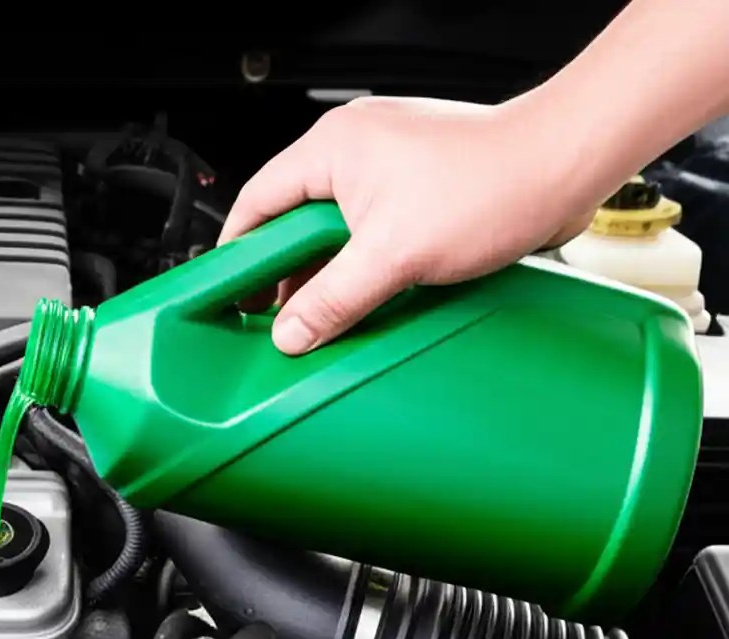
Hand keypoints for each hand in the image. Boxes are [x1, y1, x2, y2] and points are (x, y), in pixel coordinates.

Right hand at [217, 96, 597, 354]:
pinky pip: (371, 227)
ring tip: (324, 312)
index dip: (239, 250)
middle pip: (294, 216)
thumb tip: (291, 332)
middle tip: (277, 314)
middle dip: (286, 269)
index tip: (230, 291)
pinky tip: (369, 294)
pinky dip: (364, 261)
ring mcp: (388, 165)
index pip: (257, 200)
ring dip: (330, 268)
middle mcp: (355, 148)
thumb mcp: (395, 255)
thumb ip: (333, 298)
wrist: (568, 164)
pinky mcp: (418, 184)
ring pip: (335, 225)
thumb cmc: (494, 181)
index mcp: (332, 147)